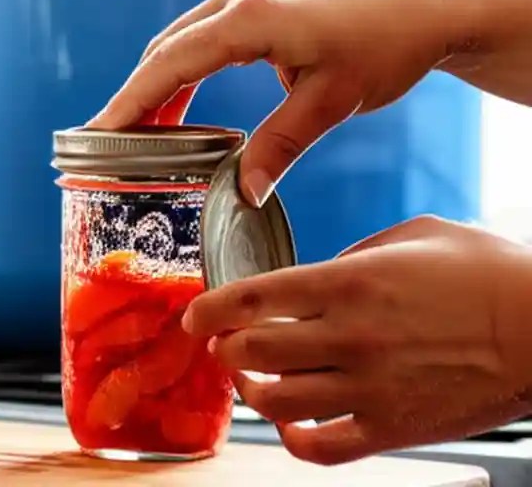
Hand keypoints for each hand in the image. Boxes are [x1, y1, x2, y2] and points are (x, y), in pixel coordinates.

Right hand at [87, 0, 531, 206]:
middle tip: (110, 142)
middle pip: (167, 48)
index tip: (99, 133)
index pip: (171, 63)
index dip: (131, 100)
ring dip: (161, 81)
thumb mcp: (331, 103)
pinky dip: (187, 65)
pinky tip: (185, 102)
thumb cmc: (387, 47)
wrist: (427, 5)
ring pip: (183, 37)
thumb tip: (242, 192)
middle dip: (137, 95)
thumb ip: (279, 146)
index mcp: (253, 17)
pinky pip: (205, 30)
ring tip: (143, 130)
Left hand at [183, 216, 531, 464]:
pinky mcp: (394, 428)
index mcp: (348, 283)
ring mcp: (370, 387)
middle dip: (226, 351)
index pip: (251, 300)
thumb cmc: (488, 273)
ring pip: (276, 403)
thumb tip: (316, 276)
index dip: (209, 310)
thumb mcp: (413, 235)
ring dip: (252, 393)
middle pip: (251, 354)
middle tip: (226, 346)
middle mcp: (350, 337)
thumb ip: (352, 253)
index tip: (196, 316)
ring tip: (253, 383)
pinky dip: (293, 440)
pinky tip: (292, 424)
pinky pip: (321, 448)